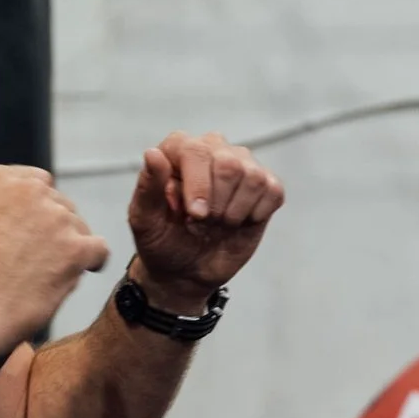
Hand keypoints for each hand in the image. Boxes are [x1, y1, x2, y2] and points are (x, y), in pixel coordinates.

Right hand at [0, 142, 111, 366]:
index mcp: (1, 178)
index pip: (34, 183)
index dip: (29, 212)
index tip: (18, 236)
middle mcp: (32, 191)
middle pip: (59, 204)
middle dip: (50, 228)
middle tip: (30, 260)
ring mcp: (56, 220)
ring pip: (78, 226)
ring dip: (68, 246)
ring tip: (43, 273)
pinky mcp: (75, 250)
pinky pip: (98, 251)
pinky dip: (89, 264)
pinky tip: (70, 277)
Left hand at [127, 131, 283, 306]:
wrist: (186, 269)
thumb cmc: (162, 240)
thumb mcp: (145, 220)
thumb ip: (148, 187)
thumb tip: (153, 154)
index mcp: (178, 149)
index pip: (196, 151)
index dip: (199, 186)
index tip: (195, 215)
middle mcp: (212, 148)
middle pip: (229, 165)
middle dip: (217, 204)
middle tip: (203, 223)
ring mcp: (242, 164)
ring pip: (253, 178)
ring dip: (234, 212)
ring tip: (218, 222)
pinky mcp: (265, 185)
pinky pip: (272, 191)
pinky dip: (256, 214)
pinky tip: (239, 221)